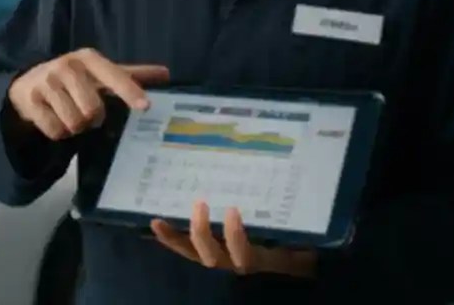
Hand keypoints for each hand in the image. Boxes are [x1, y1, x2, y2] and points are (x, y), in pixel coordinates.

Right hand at [7, 48, 168, 140]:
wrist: (27, 83)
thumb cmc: (74, 79)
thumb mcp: (100, 73)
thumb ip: (130, 75)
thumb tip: (166, 74)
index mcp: (88, 58)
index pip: (114, 75)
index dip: (129, 91)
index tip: (145, 106)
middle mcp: (67, 66)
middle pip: (93, 109)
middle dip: (92, 118)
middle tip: (86, 112)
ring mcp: (46, 82)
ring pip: (74, 122)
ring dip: (75, 127)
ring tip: (69, 115)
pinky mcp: (31, 100)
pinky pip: (55, 130)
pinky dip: (58, 132)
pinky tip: (54, 119)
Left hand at [151, 201, 316, 278]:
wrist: (292, 262)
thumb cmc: (295, 243)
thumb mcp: (298, 234)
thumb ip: (295, 221)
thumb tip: (296, 191)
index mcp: (258, 257)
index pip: (243, 254)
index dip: (234, 236)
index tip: (233, 210)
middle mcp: (234, 262)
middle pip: (211, 255)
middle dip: (202, 232)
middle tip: (200, 202)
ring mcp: (218, 258)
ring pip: (193, 255)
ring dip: (176, 238)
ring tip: (159, 220)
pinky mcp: (207, 252)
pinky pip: (186, 250)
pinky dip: (170, 238)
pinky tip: (155, 223)